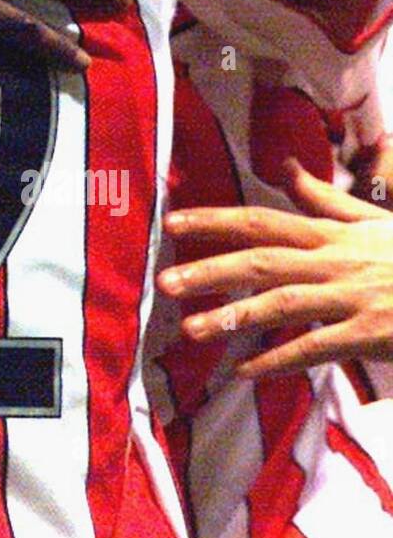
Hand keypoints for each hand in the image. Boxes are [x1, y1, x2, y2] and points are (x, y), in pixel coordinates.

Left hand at [158, 157, 392, 376]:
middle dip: (210, 270)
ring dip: (233, 316)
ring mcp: (352, 298)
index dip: (215, 220)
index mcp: (331, 235)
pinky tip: (246, 370)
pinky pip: (316, 348)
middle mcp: (335, 262)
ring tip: (192, 330)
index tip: (173, 223)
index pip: (262, 221)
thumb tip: (285, 167)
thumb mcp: (372, 221)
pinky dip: (279, 360)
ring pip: (282, 304)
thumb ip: (324, 200)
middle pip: (262, 261)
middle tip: (165, 283)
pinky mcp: (370, 334)